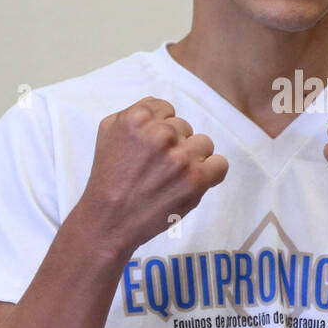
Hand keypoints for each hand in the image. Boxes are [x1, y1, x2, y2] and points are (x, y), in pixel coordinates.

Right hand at [75, 96, 227, 254]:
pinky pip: (220, 164)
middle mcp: (160, 134)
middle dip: (174, 145)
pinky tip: (194, 181)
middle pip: (184, 127)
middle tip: (157, 167)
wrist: (109, 220)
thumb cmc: (108, 178)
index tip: (151, 146)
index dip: (159, 127)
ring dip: (192, 158)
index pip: (166, 108)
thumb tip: (160, 107)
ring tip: (173, 176)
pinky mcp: (196, 179)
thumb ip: (134, 113)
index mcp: (137, 118)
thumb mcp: (108, 132)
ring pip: (203, 143)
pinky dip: (211, 173)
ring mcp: (180, 157)